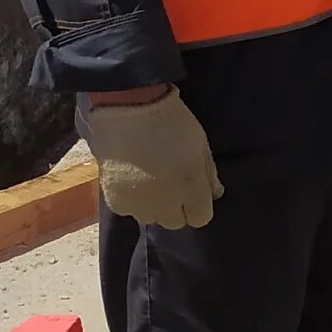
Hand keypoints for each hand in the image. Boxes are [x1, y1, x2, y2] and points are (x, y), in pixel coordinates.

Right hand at [79, 89, 220, 230]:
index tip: (192, 191)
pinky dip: (131, 200)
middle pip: (176, 222)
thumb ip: (209, 173)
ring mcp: (140, 205)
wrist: (128, 110)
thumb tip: (215, 194)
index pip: (200, 218)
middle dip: (176, 207)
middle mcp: (167, 204)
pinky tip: (130, 180)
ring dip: (153, 206)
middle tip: (169, 184)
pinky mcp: (117, 202)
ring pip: (151, 218)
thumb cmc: (171, 122)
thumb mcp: (200, 144)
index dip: (198, 205)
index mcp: (192, 188)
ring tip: (148, 182)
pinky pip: (129, 210)